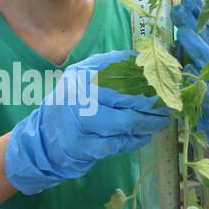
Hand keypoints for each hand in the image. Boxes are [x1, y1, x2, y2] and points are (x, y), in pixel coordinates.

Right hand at [5, 50, 170, 194]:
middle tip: (167, 106)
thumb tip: (143, 60)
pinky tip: (144, 137)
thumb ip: (109, 68)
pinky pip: (117, 143)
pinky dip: (135, 140)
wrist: (42, 139)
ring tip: (160, 122)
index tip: (164, 84)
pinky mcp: (82, 147)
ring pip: (125, 122)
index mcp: (81, 75)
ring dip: (148, 123)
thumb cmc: (71, 106)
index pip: (121, 71)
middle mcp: (78, 96)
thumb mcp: (82, 80)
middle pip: (126, 97)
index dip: (146, 78)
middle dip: (152, 103)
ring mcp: (79, 123)